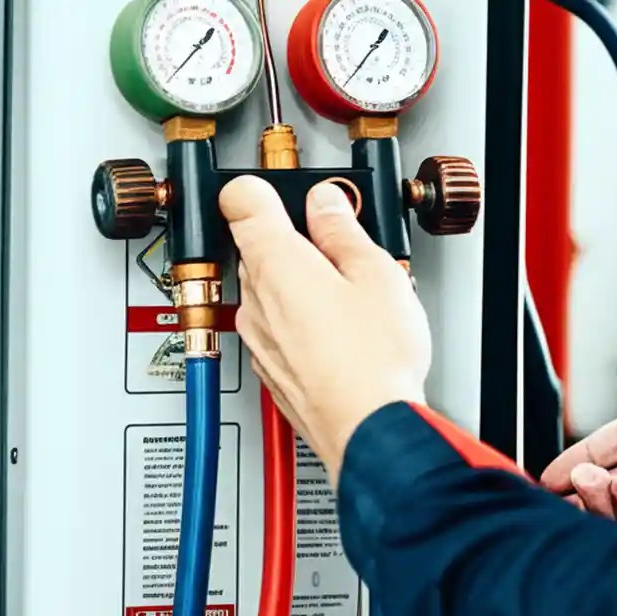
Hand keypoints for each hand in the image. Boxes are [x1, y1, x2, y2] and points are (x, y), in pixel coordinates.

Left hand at [222, 176, 430, 482]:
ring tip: (351, 296)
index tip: (283, 185)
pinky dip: (301, 321)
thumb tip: (327, 203)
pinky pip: (278, 328)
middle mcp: (255, 300)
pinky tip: (342, 331)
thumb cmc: (374, 361)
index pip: (240, 200)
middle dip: (295, 239)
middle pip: (259, 247)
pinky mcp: (272, 370)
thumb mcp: (376, 273)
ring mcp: (259, 339)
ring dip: (300, 284)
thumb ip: (343, 230)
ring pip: (268, 290)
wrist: (370, 430)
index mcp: (276, 263)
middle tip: (340, 245)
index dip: (261, 185)